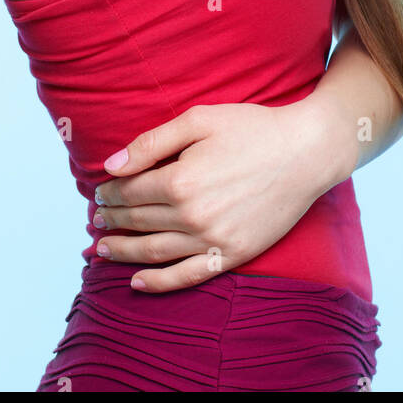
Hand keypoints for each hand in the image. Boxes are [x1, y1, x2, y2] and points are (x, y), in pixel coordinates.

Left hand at [92, 101, 341, 292]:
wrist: (306, 152)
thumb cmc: (252, 129)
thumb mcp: (199, 120)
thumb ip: (152, 142)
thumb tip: (111, 166)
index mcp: (181, 178)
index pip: (129, 191)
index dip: (109, 192)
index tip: (99, 190)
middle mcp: (193, 215)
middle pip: (137, 221)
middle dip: (111, 219)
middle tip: (96, 217)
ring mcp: (213, 240)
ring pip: (154, 252)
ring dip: (123, 252)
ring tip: (102, 248)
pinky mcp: (232, 254)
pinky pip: (187, 276)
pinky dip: (158, 283)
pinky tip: (136, 282)